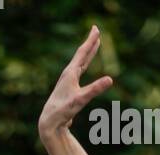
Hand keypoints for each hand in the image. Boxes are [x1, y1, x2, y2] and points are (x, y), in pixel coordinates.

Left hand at [38, 25, 111, 141]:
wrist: (49, 122)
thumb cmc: (63, 110)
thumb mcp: (81, 99)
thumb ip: (95, 89)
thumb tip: (110, 79)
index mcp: (70, 73)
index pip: (83, 52)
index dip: (90, 41)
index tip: (96, 28)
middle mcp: (68, 74)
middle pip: (81, 55)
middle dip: (90, 43)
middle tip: (95, 30)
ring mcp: (67, 82)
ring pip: (79, 63)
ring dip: (87, 54)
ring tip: (92, 46)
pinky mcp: (68, 89)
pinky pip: (78, 72)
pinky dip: (83, 65)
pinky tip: (82, 68)